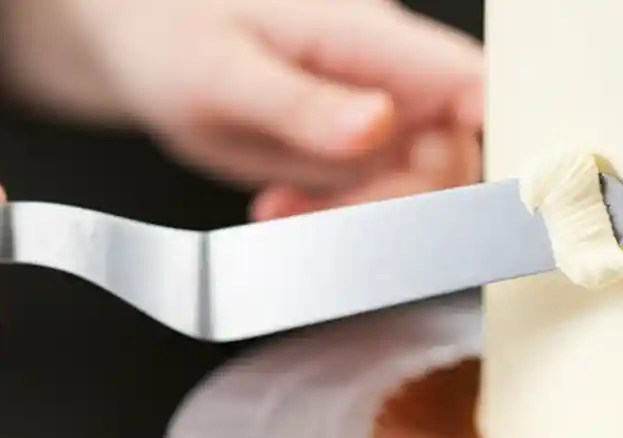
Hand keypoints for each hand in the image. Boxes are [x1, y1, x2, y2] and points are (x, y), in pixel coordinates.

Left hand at [0, 0, 482, 218]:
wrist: (138, 40)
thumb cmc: (172, 29)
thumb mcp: (222, 72)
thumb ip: (300, 103)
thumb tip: (378, 126)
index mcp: (372, 37)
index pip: (469, 85)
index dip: (484, 144)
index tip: (455, 202)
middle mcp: (389, 78)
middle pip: (452, 156)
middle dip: (401, 207)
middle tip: (324, 221)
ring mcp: (375, 118)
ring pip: (416, 192)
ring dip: (361, 222)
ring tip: (284, 212)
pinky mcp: (353, 153)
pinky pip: (373, 203)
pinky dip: (334, 224)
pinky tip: (282, 210)